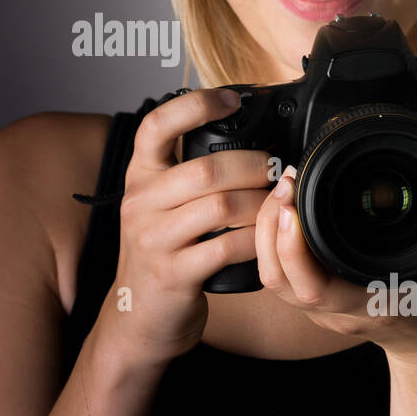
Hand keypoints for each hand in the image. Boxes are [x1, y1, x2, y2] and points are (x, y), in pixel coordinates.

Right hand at [102, 88, 273, 367]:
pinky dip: (255, 239)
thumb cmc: (160, 253)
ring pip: (219, 206)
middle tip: (278, 169)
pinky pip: (226, 247)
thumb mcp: (159, 206)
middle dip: (253, 165)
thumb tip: (243, 140)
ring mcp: (153, 239)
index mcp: (138, 177)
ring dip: (260, 203)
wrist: (138, 316)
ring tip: (278, 202)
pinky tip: (267, 237)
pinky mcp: (173, 273)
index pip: (156, 125)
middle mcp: (140, 203)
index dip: (195, 105)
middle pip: (204, 168)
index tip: (231, 99)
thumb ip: (185, 175)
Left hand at [254, 130, 416, 364]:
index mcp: (377, 301)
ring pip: (273, 280)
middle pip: (281, 280)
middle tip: (287, 184)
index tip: (293, 204)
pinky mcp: (316, 305)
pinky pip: (280, 277)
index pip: (317, 288)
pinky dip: (271, 244)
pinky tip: (282, 211)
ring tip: (282, 192)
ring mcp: (325, 312)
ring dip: (265, 234)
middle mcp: (342, 311)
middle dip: (271, 228)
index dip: (293, 248)